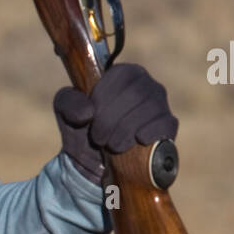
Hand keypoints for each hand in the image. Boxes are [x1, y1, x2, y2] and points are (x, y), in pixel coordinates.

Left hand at [53, 62, 177, 183]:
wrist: (94, 160)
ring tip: (112, 145)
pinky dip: (147, 135)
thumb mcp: (65, 111)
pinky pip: (164, 124)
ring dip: (125, 132)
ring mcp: (160, 103)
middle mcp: (145, 83)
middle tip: (98, 138)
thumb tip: (87, 113)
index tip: (90, 118)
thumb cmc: (83, 127)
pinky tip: (136, 142)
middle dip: (111, 120)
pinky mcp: (168, 125)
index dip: (103, 98)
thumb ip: (68, 102)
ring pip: (149, 110)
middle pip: (134, 94)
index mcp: (122, 73)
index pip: (120, 75)